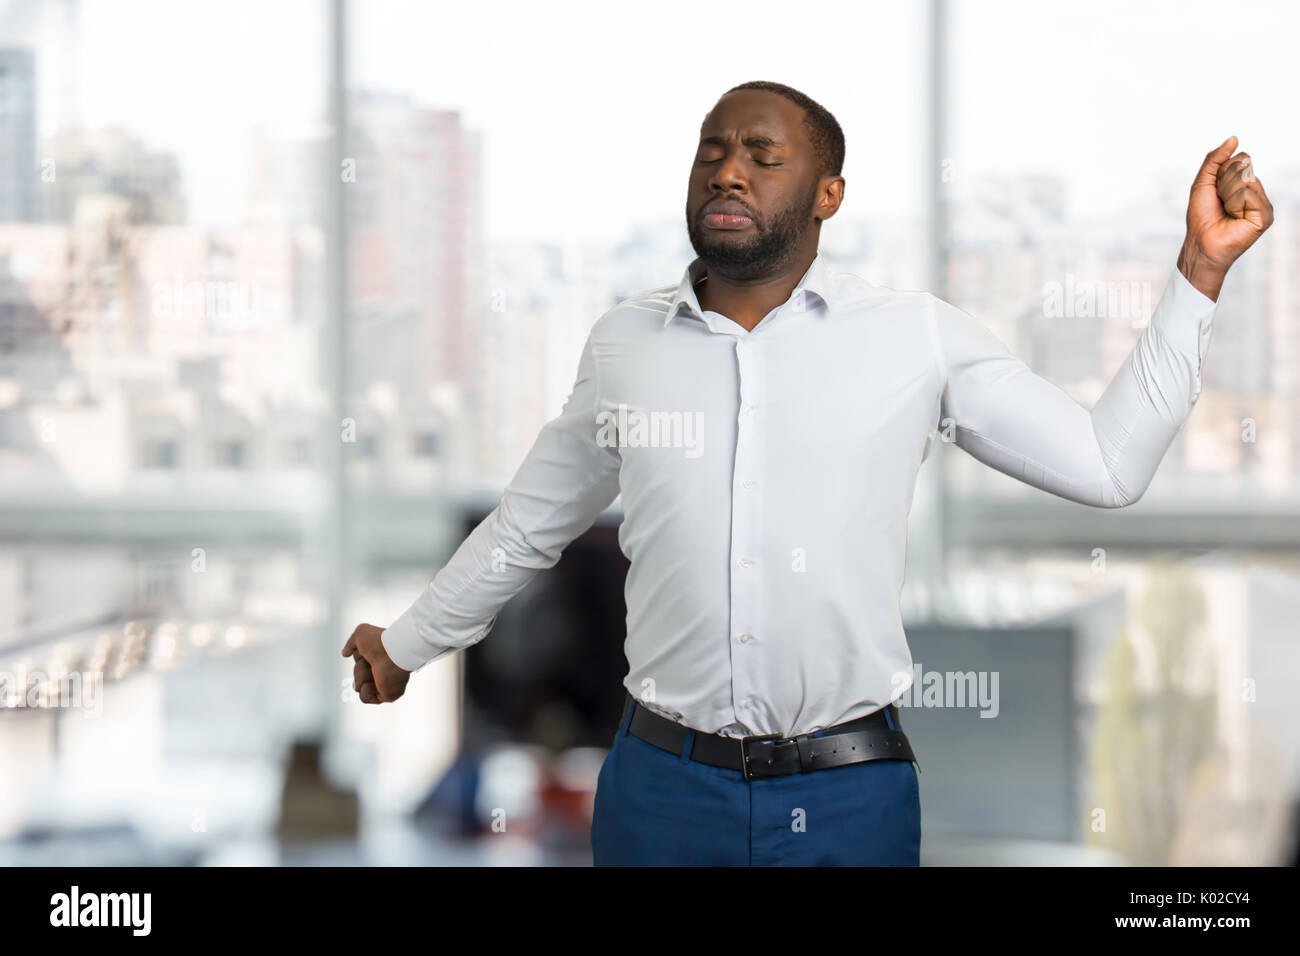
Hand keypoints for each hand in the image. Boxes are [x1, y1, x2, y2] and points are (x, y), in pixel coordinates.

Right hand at [342, 624, 410, 703]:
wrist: (393, 651)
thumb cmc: (380, 641)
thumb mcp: (360, 634)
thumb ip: (350, 643)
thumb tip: (345, 653)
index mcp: (378, 659)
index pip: (359, 664)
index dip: (359, 658)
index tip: (366, 652)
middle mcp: (381, 671)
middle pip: (357, 676)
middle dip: (359, 669)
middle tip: (370, 662)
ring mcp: (384, 684)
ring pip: (358, 687)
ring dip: (361, 678)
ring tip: (373, 671)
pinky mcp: (387, 695)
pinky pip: (365, 698)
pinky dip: (366, 691)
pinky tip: (374, 683)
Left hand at [1179, 136, 1273, 300]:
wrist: (1201, 242)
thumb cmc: (1201, 215)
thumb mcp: (1203, 181)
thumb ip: (1215, 158)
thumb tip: (1234, 138)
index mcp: (1244, 181)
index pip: (1240, 159)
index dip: (1221, 172)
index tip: (1215, 191)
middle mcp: (1256, 190)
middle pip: (1244, 167)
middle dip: (1224, 183)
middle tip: (1220, 203)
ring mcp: (1262, 203)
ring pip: (1246, 180)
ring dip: (1228, 195)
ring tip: (1226, 211)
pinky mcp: (1266, 215)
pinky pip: (1249, 195)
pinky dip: (1235, 205)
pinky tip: (1234, 217)